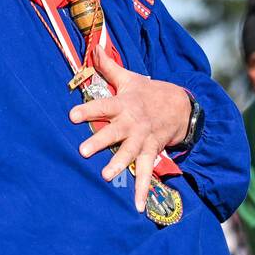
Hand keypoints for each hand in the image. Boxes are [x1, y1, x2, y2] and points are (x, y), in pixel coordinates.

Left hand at [70, 48, 190, 211]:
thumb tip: (92, 47)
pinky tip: (138, 208)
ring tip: (105, 176)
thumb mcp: (130, 78)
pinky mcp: (153, 152)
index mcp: (124, 104)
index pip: (104, 105)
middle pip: (115, 132)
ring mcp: (143, 139)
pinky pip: (148, 172)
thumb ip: (108, 67)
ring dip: (119, 164)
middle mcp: (133, 122)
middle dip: (100, 141)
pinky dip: (143, 190)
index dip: (88, 110)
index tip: (72, 116)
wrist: (181, 106)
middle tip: (83, 151)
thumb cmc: (148, 92)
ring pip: (131, 153)